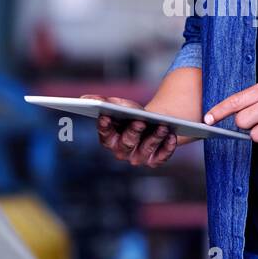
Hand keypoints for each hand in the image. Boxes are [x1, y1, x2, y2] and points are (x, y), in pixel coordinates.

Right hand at [80, 94, 194, 167]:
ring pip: (145, 149)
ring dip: (154, 138)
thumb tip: (86, 98)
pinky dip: (167, 147)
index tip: (105, 116)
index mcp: (110, 139)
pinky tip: (171, 136)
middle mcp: (122, 152)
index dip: (104, 127)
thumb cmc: (133, 115)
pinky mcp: (154, 161)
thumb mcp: (121, 105)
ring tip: (162, 126)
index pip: (105, 136)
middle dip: (133, 132)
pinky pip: (161, 157)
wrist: (153, 124)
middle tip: (140, 121)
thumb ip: (105, 102)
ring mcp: (138, 158)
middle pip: (126, 144)